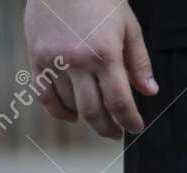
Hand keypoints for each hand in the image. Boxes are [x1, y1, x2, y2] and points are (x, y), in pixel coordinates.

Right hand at [25, 0, 156, 138]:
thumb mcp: (128, 26)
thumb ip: (139, 62)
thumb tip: (149, 92)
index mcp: (105, 54)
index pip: (119, 102)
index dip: (129, 121)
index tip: (135, 128)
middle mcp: (78, 61)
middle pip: (94, 112)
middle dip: (108, 128)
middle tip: (116, 133)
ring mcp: (54, 60)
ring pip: (70, 106)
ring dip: (86, 119)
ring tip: (97, 120)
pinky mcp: (36, 56)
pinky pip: (45, 95)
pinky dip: (58, 111)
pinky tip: (71, 116)